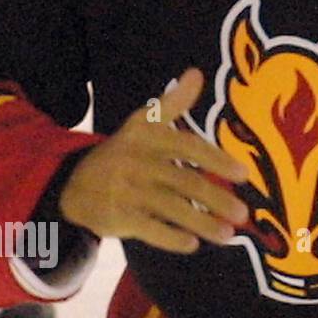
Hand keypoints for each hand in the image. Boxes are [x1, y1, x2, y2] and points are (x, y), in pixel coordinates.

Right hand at [59, 68, 249, 253]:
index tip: (243, 175)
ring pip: (170, 208)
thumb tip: (196, 73)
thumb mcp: (143, 123)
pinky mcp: (117, 217)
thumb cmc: (124, 152)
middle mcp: (136, 163)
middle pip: (183, 182)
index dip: (215, 160)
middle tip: (243, 214)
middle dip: (215, 199)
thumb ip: (173, 102)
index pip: (186, 147)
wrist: (73, 184)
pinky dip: (171, 238)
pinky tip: (193, 245)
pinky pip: (148, 229)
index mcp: (147, 137)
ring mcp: (125, 191)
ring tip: (228, 235)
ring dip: (201, 223)